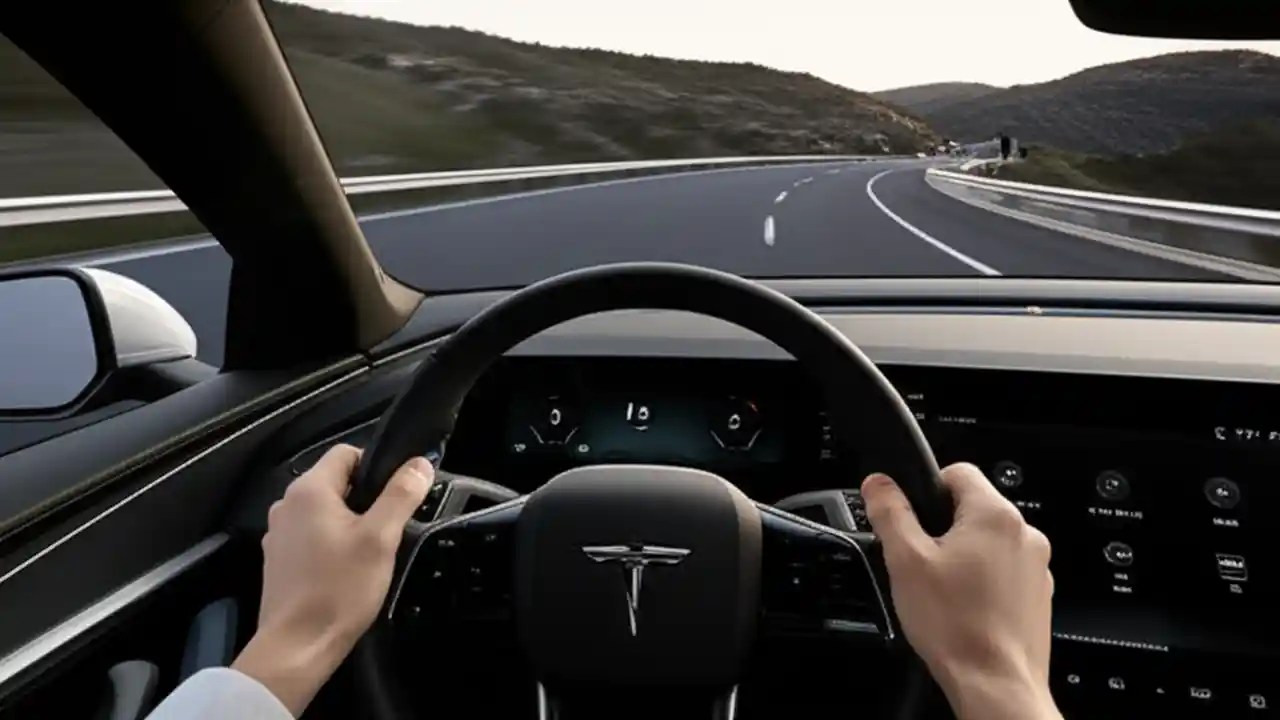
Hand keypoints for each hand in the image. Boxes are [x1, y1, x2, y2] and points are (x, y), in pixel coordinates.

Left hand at [232, 445, 432, 715]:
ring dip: (348, 524)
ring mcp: (278, 534)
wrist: (297, 647)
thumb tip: (419, 463)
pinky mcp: (278, 560)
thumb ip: (401, 495)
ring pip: (324, 512)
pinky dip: (330, 544)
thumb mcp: (380, 539)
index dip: (376, 466)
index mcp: (309, 490)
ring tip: (369, 554)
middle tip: (388, 530)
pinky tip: (344, 571)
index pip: (346, 453)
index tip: (396, 495)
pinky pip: (311, 536)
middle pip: (335, 482)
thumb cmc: (339, 589)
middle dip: (365, 499)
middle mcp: (286, 505)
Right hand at [862, 463, 1060, 719]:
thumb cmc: (956, 627)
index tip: (913, 515)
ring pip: (989, 542)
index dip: (928, 489)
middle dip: (944, 529)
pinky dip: (984, 582)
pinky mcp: (1039, 594)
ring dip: (965, 556)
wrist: (995, 683)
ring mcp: (1036, 566)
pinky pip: (1005, 571)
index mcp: (994, 515)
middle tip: (922, 563)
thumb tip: (879, 484)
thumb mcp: (905, 561)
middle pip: (973, 508)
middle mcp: (1025, 534)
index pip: (958, 471)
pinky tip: (965, 608)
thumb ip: (889, 512)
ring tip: (944, 591)